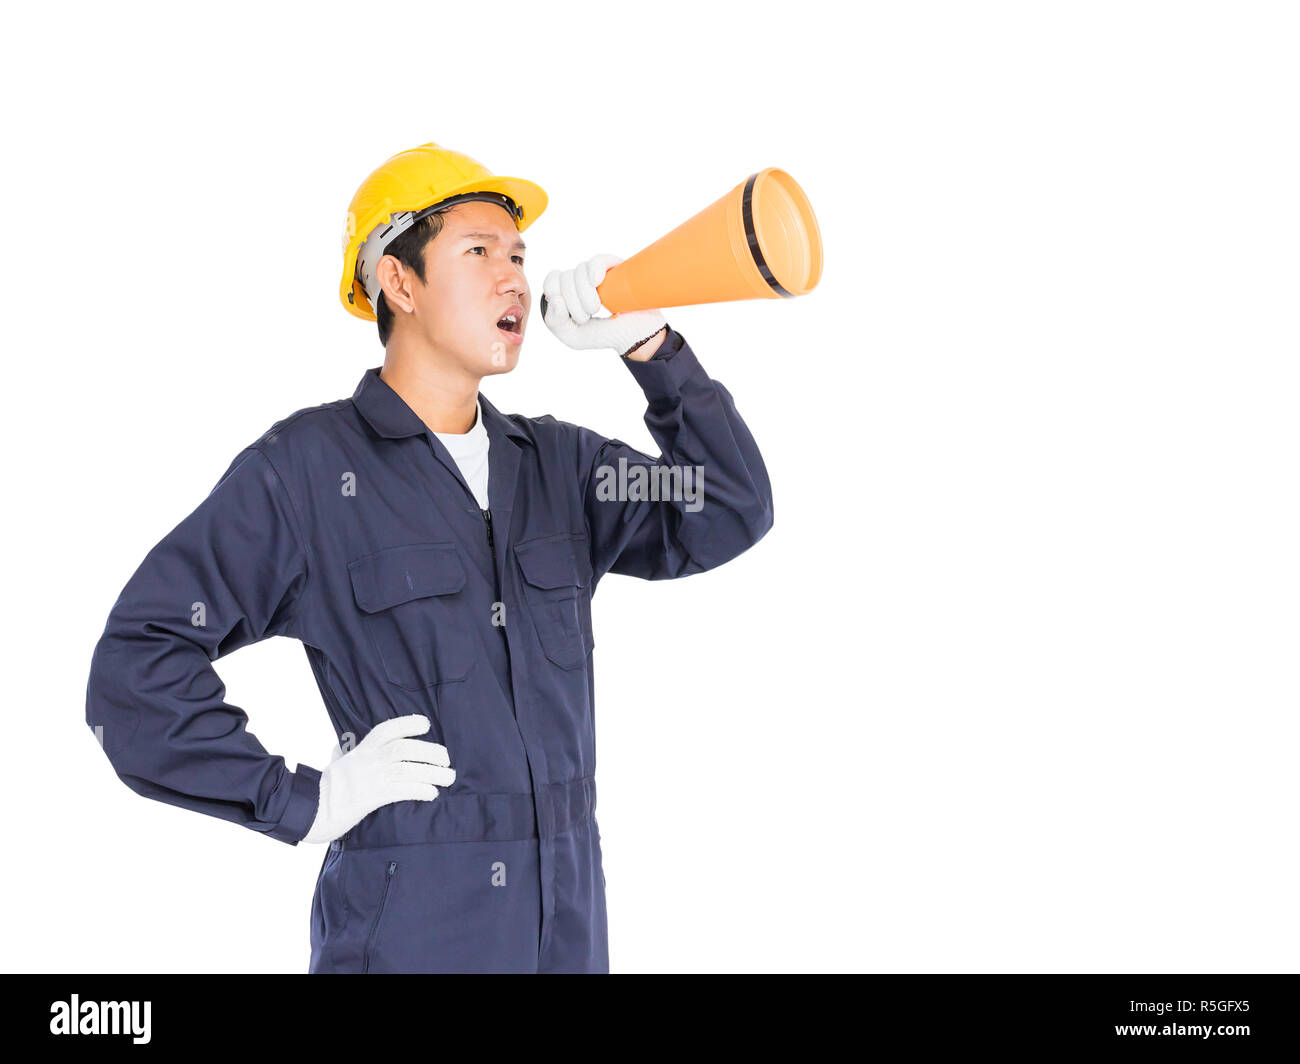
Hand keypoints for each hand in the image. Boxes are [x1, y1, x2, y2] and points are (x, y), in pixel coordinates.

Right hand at [301, 714, 453, 843]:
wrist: (310, 810)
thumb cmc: (323, 789)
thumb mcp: (333, 765)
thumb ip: (340, 754)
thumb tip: (338, 746)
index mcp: (361, 750)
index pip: (386, 729)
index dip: (408, 723)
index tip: (425, 723)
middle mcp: (367, 760)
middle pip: (404, 748)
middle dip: (429, 752)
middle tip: (446, 759)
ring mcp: (370, 778)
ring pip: (407, 769)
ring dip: (432, 773)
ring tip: (448, 777)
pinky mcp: (372, 797)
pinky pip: (402, 790)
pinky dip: (420, 790)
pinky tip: (432, 793)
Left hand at [541, 253, 667, 355]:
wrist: (636, 335)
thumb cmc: (605, 334)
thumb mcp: (574, 336)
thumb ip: (555, 322)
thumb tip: (556, 300)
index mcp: (567, 291)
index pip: (552, 280)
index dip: (555, 294)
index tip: (569, 314)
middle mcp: (581, 278)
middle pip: (565, 277)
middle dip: (574, 303)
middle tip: (587, 317)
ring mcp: (598, 271)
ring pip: (580, 271)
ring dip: (586, 296)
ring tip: (597, 309)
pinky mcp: (615, 267)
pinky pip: (597, 261)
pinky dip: (594, 270)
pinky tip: (597, 282)